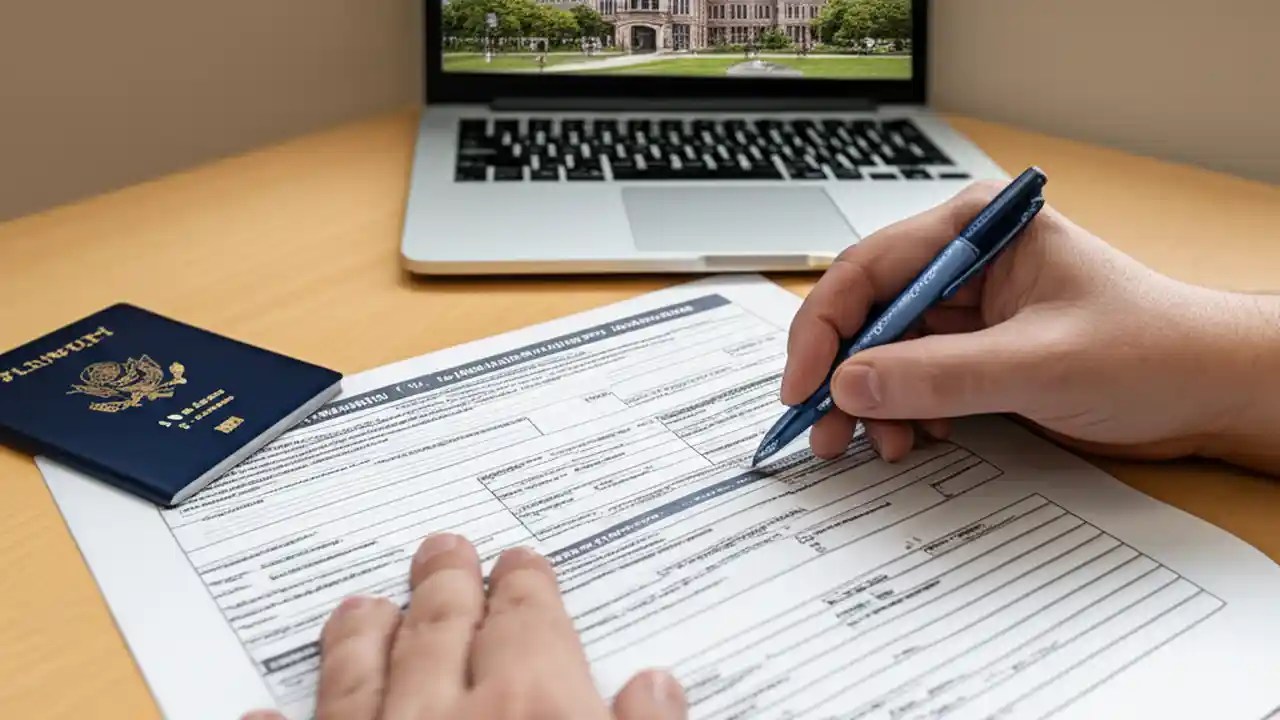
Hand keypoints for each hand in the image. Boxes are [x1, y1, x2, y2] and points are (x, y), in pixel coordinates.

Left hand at [241, 534, 685, 719]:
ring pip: (357, 674)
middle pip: (442, 628)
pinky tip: (261, 714)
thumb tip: (655, 688)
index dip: (525, 585)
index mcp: (536, 711)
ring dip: (358, 635)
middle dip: (443, 584)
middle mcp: (445, 718)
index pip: (530, 620)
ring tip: (359, 605)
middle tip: (440, 549)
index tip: (520, 561)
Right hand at [783, 181, 1279, 471]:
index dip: (825, 329)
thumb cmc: (1151, 351)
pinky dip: (903, 412)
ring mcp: (969, 310)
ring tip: (876, 445)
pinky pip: (913, 380)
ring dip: (870, 402)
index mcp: (977, 229)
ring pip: (884, 353)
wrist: (1209, 393)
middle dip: (843, 375)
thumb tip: (847, 385)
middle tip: (824, 431)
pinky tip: (917, 437)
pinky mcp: (977, 353)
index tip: (803, 385)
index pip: (869, 270)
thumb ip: (938, 374)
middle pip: (868, 313)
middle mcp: (964, 262)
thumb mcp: (1039, 364)